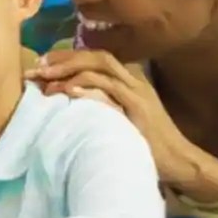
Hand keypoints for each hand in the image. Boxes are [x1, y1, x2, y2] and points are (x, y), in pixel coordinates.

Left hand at [25, 49, 217, 201]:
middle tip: (38, 68)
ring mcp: (137, 93)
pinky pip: (111, 91)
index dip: (67, 56)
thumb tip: (68, 97)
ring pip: (102, 67)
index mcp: (129, 80)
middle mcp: (134, 81)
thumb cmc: (147, 143)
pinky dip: (89, 88)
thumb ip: (101, 103)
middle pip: (97, 56)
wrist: (180, 161)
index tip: (42, 64)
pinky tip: (70, 91)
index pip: (96, 56)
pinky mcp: (139, 109)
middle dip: (65, 58)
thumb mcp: (122, 116)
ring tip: (46, 80)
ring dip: (71, 71)